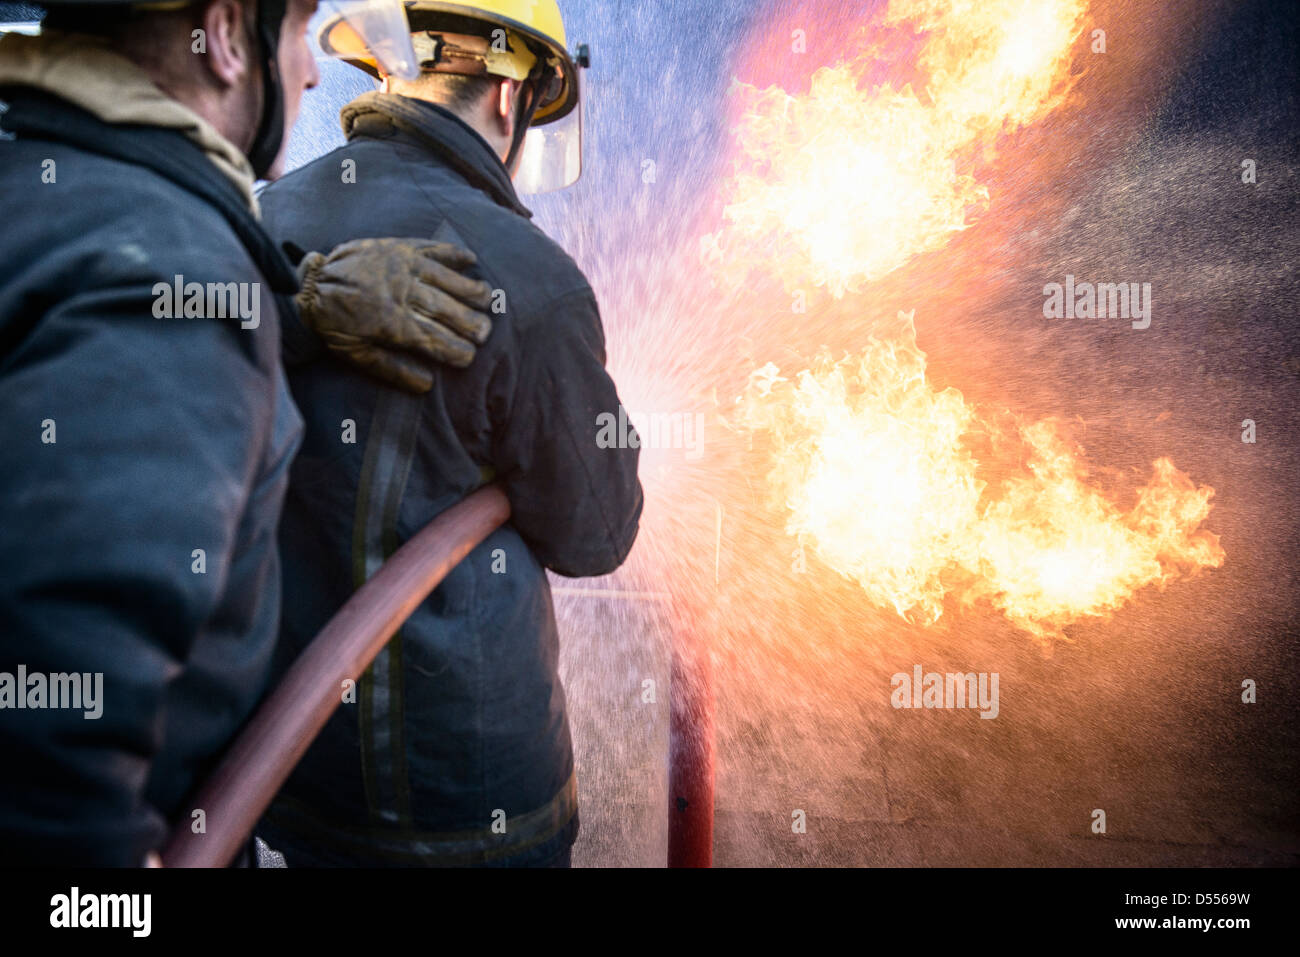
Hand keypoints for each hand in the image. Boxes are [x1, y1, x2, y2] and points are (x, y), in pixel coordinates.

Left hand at [293, 238, 493, 392]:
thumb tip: (427, 385)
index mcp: (392, 322)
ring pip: (448, 279)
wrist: (310, 281)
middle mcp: (403, 292)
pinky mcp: (400, 247)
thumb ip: (392, 370)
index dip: (456, 350)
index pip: (435, 339)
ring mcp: (403, 266)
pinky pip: (434, 249)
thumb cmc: (334, 323)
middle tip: (485, 333)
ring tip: (489, 300)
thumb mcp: (355, 354)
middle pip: (448, 310)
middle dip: (471, 323)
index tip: (469, 358)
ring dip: (471, 290)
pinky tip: (472, 261)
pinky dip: (455, 254)